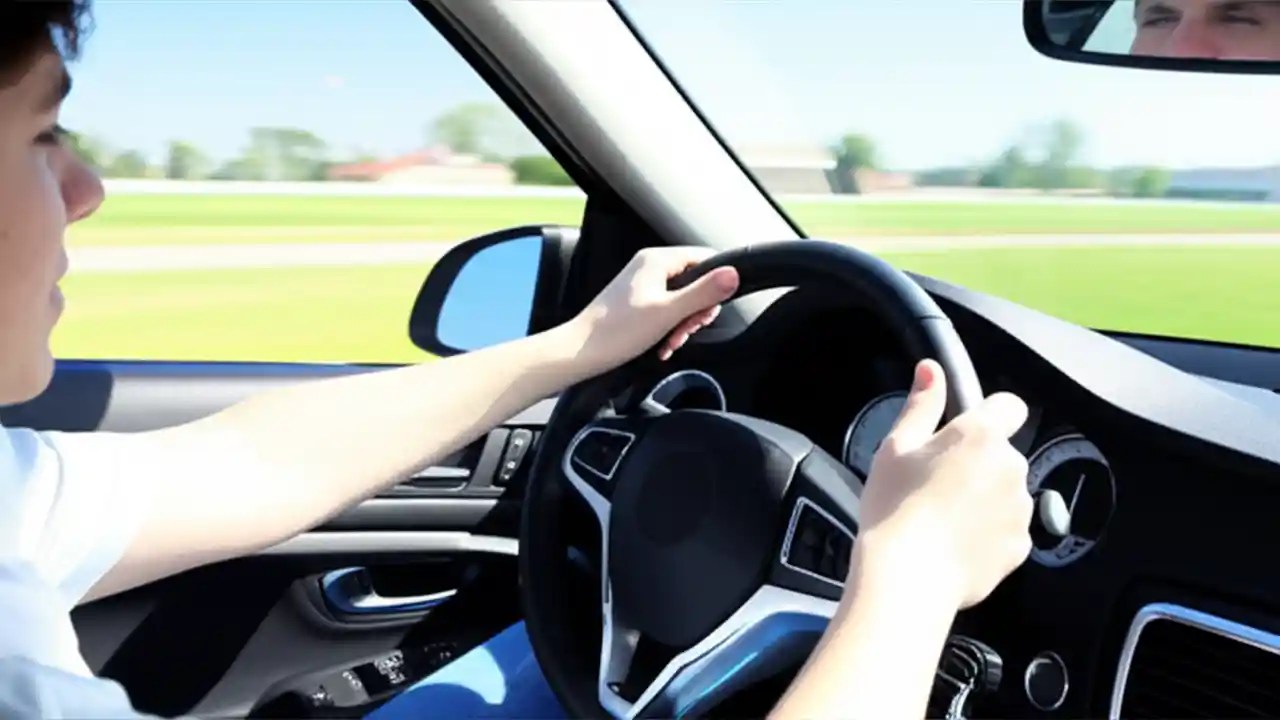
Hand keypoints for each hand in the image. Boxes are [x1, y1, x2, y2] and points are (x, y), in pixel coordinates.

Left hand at [566, 246, 739, 371]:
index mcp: (656, 260)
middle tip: (686, 330)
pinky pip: (665, 310)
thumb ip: (704, 293)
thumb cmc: (618, 331)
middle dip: (695, 311)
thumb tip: (734, 274)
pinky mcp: (635, 302)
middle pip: (694, 282)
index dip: (714, 286)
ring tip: (670, 342)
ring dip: (682, 324)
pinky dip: (668, 328)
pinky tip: (662, 345)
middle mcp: (648, 267)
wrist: (580, 352)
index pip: (704, 259)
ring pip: (680, 300)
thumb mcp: (669, 312)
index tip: (707, 311)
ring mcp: (641, 284)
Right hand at [856, 359, 1032, 609]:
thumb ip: (921, 405)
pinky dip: (989, 533)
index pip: (1009, 406)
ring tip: (945, 520)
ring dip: (986, 498)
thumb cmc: (894, 507)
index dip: (989, 415)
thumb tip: (931, 368)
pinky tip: (956, 544)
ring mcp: (1020, 509)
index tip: (962, 434)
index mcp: (980, 435)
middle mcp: (1011, 467)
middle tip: (937, 483)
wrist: (908, 578)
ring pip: (1007, 492)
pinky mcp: (1021, 546)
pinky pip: (1008, 529)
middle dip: (979, 463)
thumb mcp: (895, 448)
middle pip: (1003, 453)